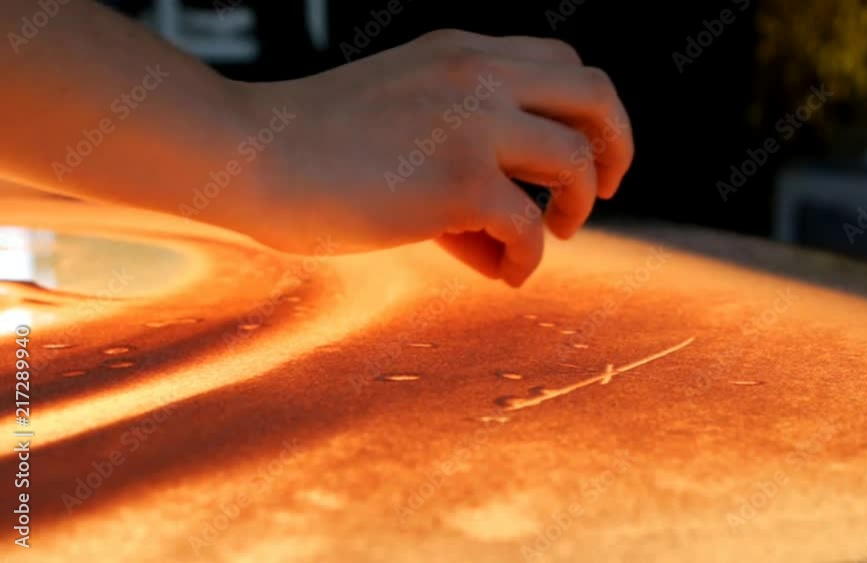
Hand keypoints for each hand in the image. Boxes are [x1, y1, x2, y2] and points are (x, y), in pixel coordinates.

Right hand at [237, 29, 633, 286]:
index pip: (562, 63)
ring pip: (576, 162)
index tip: (579, 155)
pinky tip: (506, 274)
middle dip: (617, 147)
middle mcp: (477, 75)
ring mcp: (471, 124)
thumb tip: (512, 226)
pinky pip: (531, 227)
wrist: (247, 154)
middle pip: (595, 94)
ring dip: (577, 208)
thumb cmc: (312, 146)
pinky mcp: (458, 181)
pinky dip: (529, 258)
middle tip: (605, 192)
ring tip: (552, 237)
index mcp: (461, 52)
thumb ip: (459, 143)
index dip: (585, 113)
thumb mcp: (398, 112)